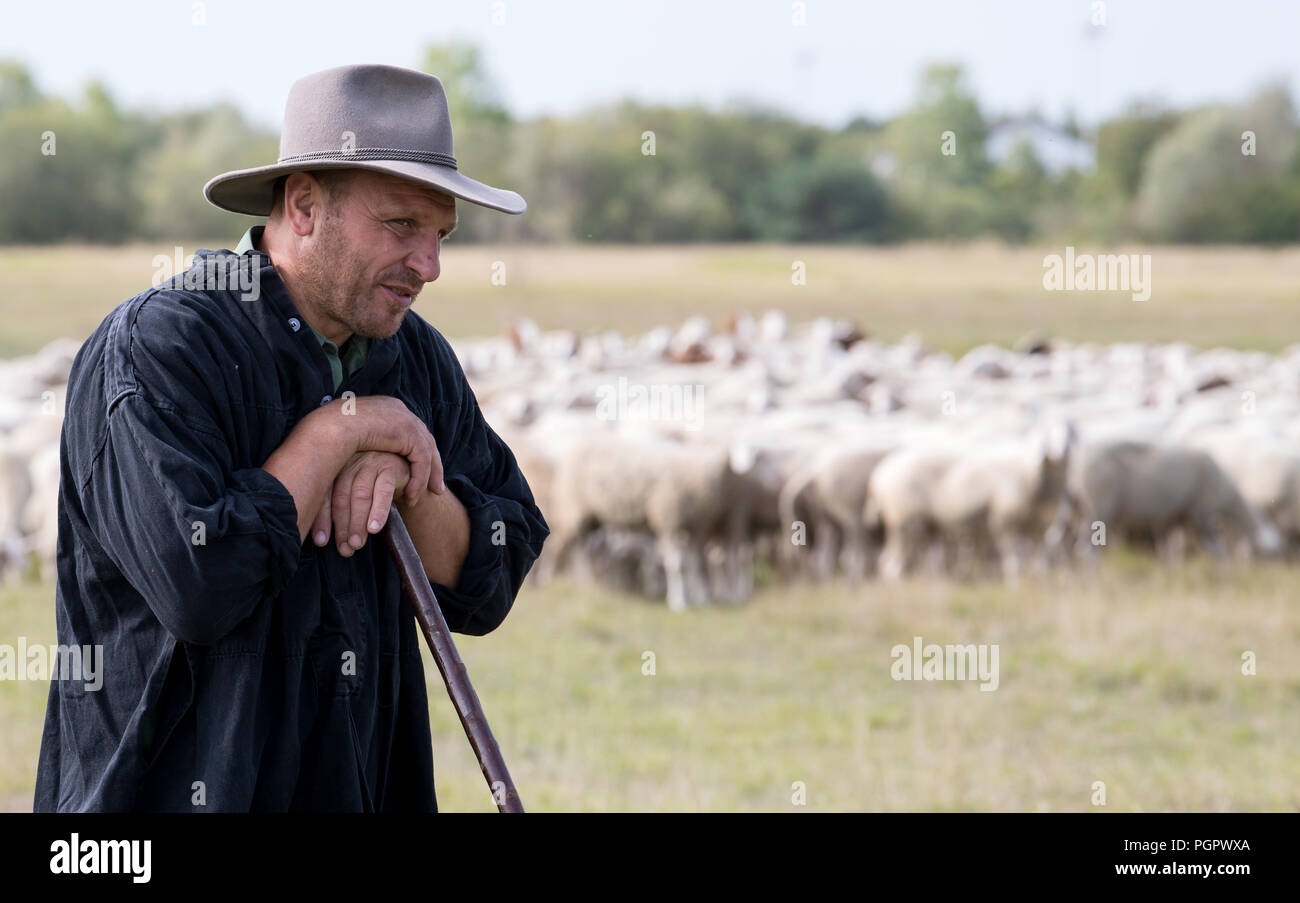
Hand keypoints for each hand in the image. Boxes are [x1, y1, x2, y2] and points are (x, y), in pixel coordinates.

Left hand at [311, 451, 410, 555]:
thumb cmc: (375, 486)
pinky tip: (375, 527)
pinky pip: (384, 491)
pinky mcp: (391, 467)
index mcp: (336, 467)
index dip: (321, 519)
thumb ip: (341, 507)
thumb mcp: (354, 492)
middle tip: (345, 548)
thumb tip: (323, 541)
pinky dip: (379, 511)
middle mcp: (350, 462)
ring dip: (358, 522)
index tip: (321, 541)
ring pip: (360, 495)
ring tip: (358, 543)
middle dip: (342, 525)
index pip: (324, 495)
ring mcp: (370, 462)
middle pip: (342, 496)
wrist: (407, 471)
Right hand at [322, 395, 444, 505]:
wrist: (330, 425)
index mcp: (387, 407)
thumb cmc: (328, 431)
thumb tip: (361, 450)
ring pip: (428, 451)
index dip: (417, 451)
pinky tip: (411, 495)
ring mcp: (406, 419)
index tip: (418, 469)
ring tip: (427, 495)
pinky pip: (422, 461)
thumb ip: (362, 439)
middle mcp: (400, 410)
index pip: (410, 430)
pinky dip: (418, 480)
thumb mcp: (349, 433)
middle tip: (436, 485)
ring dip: (428, 476)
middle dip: (432, 464)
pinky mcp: (409, 433)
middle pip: (425, 439)